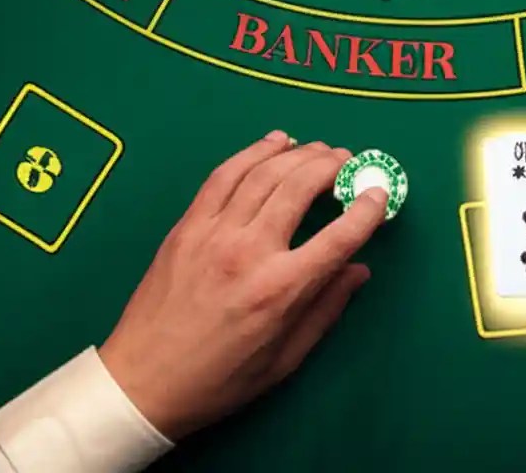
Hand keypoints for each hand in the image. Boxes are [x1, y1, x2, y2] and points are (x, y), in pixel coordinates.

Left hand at [98, 132, 386, 439]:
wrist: (142, 381)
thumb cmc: (220, 380)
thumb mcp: (285, 359)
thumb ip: (325, 308)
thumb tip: (359, 270)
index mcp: (280, 290)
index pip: (338, 237)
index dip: (367, 210)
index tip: (382, 193)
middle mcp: (249, 252)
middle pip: (299, 188)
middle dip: (332, 167)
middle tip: (350, 161)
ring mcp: (213, 233)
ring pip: (262, 174)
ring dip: (298, 154)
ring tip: (320, 148)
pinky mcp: (187, 226)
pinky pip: (223, 176)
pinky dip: (252, 153)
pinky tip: (274, 143)